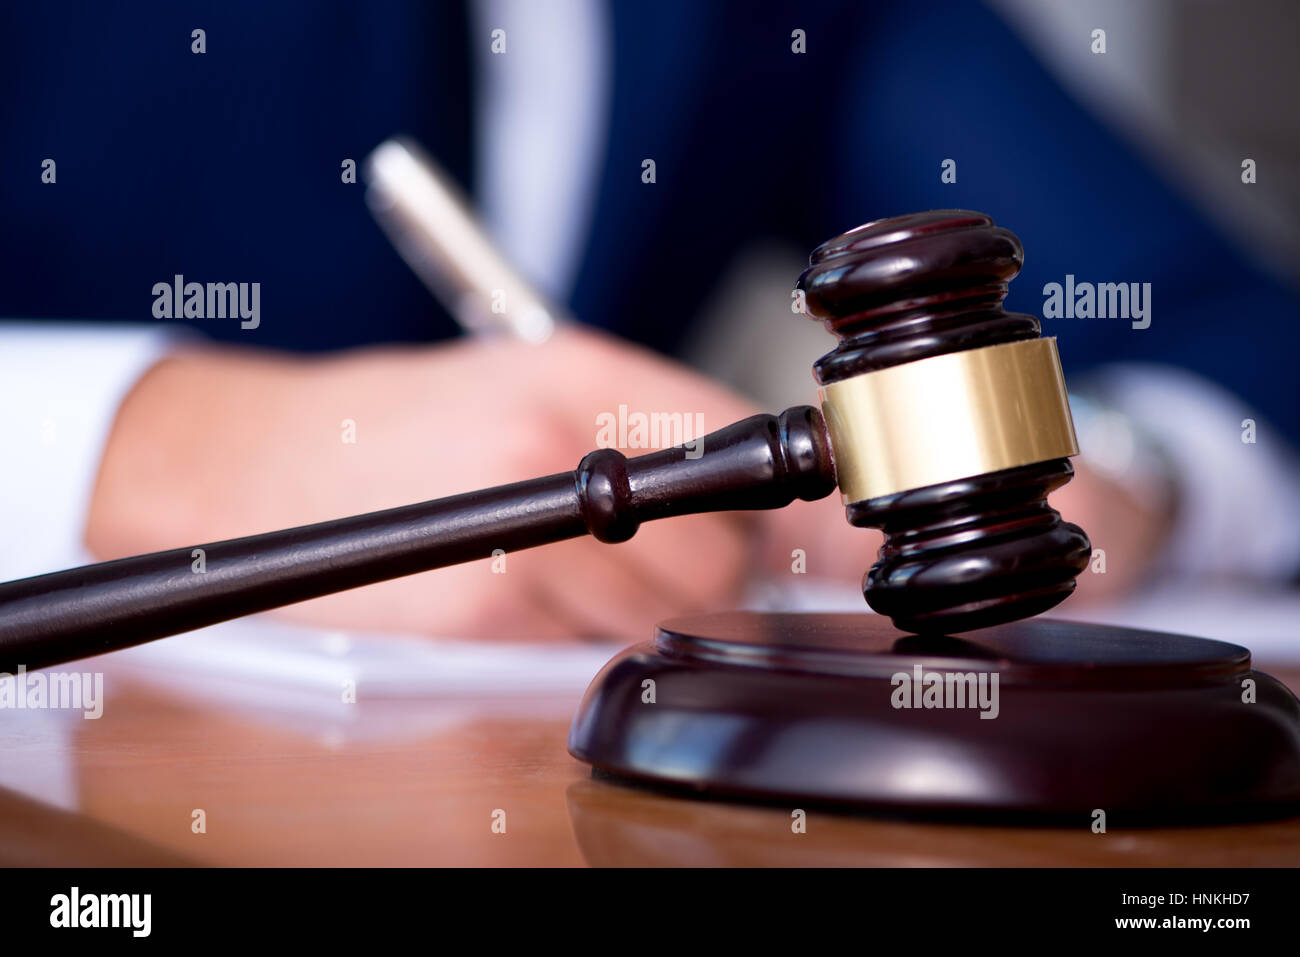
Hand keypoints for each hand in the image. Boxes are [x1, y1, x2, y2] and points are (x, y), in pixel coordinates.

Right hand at [87, 325, 784, 640]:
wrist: (260, 461)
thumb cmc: (397, 428)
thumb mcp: (522, 386)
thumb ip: (637, 433)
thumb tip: (744, 505)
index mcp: (583, 373)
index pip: (737, 446)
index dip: (775, 506)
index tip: (791, 539)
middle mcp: (562, 441)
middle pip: (717, 552)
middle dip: (715, 582)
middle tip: (675, 577)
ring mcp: (523, 526)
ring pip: (659, 615)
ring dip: (644, 619)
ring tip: (582, 586)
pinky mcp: (482, 606)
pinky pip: (583, 652)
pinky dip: (574, 643)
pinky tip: (527, 605)